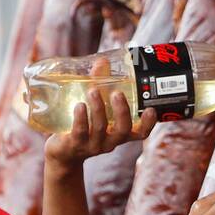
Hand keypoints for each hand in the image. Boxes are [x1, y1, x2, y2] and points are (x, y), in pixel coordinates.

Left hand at [44, 57, 157, 172]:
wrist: (63, 153)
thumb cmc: (84, 127)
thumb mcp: (95, 108)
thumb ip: (100, 85)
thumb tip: (103, 61)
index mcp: (119, 134)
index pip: (140, 133)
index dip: (148, 124)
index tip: (151, 109)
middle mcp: (110, 141)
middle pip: (123, 130)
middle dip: (121, 111)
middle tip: (117, 93)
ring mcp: (93, 145)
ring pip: (100, 128)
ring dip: (98, 108)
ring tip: (93, 90)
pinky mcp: (75, 145)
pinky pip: (80, 133)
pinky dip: (81, 118)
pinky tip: (79, 106)